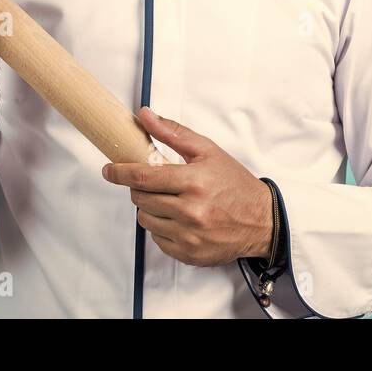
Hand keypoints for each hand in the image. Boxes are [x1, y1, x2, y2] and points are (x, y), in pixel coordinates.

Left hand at [101, 107, 273, 266]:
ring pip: (146, 221)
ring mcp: (189, 236)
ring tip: (168, 200)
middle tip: (153, 183)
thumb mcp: (208, 151)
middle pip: (141, 199)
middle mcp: (190, 211)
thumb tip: (145, 116)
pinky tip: (177, 218)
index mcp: (193, 182)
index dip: (120, 172)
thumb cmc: (235, 185)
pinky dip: (161, 228)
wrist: (262, 221)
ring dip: (149, 209)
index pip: (143, 177)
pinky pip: (158, 240)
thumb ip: (173, 133)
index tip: (109, 170)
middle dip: (140, 188)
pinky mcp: (189, 254)